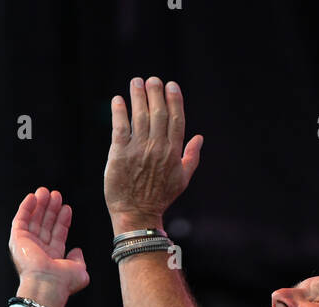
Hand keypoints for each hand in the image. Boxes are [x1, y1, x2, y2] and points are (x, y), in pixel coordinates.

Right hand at [9, 189, 88, 306]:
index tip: (67, 208)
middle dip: (51, 209)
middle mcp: (39, 250)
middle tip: (56, 195)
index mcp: (52, 258)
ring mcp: (27, 245)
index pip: (57, 234)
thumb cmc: (63, 281)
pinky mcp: (17, 239)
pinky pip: (20, 219)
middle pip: (45, 224)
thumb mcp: (79, 270)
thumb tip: (77, 250)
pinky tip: (32, 197)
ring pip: (33, 220)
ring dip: (40, 205)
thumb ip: (79, 259)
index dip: (62, 221)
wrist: (47, 284)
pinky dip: (26, 207)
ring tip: (46, 191)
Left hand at [104, 76, 202, 227]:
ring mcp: (138, 150)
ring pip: (140, 116)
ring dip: (138, 96)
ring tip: (136, 82)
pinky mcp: (119, 154)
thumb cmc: (160, 198)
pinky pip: (120, 127)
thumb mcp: (182, 180)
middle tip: (152, 80)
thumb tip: (200, 138)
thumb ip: (191, 157)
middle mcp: (157, 149)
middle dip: (156, 92)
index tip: (171, 85)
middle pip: (158, 113)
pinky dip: (119, 111)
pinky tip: (118, 100)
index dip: (174, 100)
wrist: (137, 215)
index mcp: (173, 153)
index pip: (176, 120)